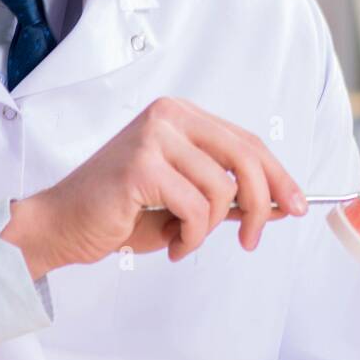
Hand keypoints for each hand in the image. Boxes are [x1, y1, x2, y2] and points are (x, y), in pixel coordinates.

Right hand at [0, 96, 306, 276]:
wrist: (61, 225)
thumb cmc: (121, 212)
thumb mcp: (185, 199)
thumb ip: (228, 195)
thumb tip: (281, 204)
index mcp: (182, 115)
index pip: (248, 142)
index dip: (279, 176)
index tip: (298, 205)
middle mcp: (169, 115)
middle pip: (246, 158)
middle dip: (262, 203)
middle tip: (253, 239)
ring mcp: (154, 136)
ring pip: (221, 189)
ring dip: (208, 229)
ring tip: (182, 240)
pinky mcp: (142, 166)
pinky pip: (195, 208)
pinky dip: (189, 237)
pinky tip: (169, 244)